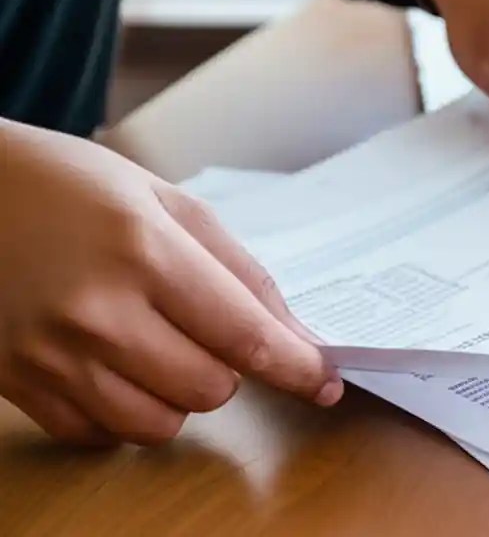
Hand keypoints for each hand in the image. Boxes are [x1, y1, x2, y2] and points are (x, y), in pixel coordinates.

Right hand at [0, 122, 341, 445]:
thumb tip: (298, 338)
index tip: (325, 383)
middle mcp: (97, 310)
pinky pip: (100, 434)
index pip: (244, 336)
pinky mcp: (16, 383)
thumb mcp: (168, 201)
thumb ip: (241, 271)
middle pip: (209, 389)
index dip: (295, 367)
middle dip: (226, 367)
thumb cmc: (74, 186)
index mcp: (145, 251)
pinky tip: (113, 365)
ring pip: (159, 423)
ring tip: (155, 343)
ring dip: (177, 395)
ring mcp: (50, 354)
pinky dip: (122, 412)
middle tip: (201, 327)